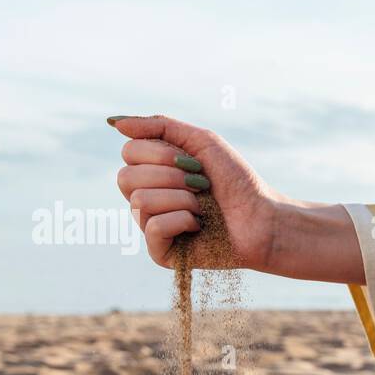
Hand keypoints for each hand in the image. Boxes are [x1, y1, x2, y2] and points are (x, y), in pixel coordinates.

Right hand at [109, 114, 276, 269]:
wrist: (262, 218)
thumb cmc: (236, 181)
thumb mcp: (200, 141)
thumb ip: (158, 126)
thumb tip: (113, 121)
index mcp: (151, 172)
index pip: (128, 152)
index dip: (160, 153)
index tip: (194, 162)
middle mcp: (146, 199)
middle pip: (125, 178)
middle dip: (170, 176)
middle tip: (200, 185)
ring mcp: (151, 226)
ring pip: (140, 201)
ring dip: (182, 199)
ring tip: (203, 207)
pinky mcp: (161, 252)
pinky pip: (153, 227)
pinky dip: (182, 220)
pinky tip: (200, 226)